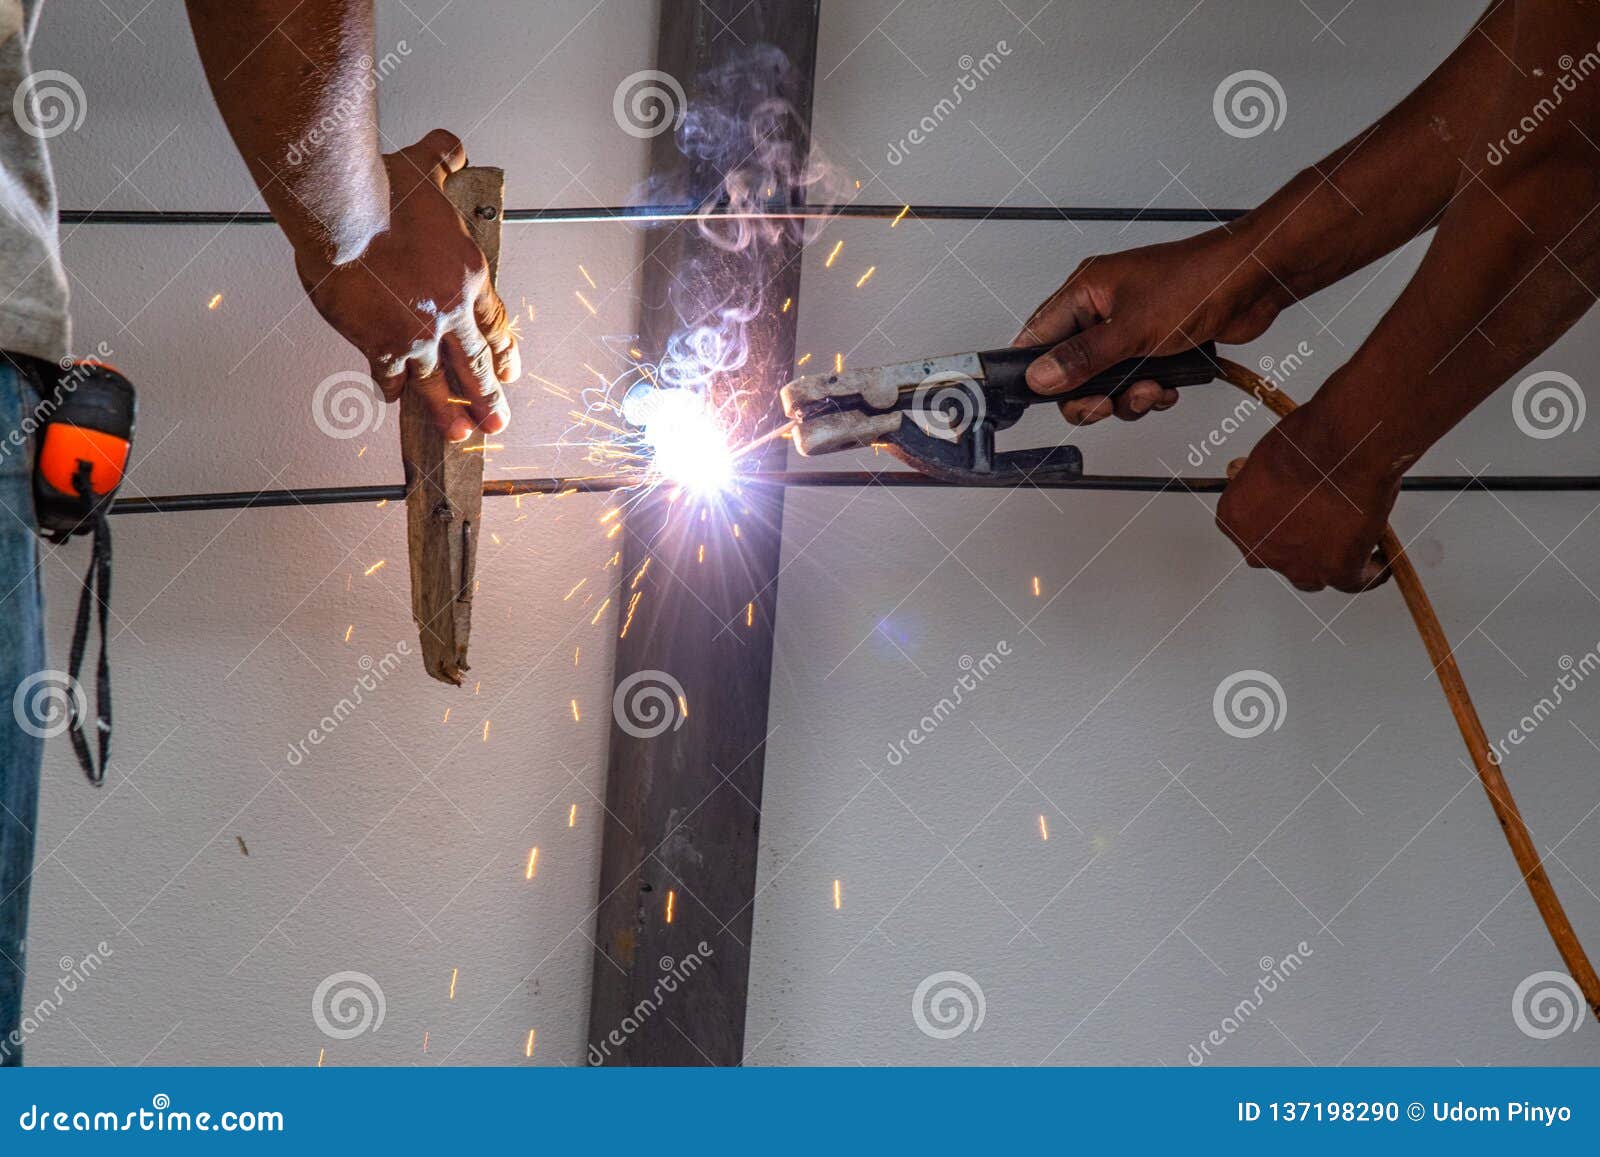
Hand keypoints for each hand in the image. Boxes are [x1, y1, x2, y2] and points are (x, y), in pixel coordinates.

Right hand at [295, 130, 519, 440]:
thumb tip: (452, 150)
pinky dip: (390, 388)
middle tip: (498, 420)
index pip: (496, 323)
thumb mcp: (422, 166)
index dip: (503, 352)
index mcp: (468, 274)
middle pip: (476, 364)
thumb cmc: (380, 192)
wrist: (345, 214)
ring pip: (438, 383)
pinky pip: (388, 375)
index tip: (509, 372)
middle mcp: (450, 310)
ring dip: (450, 412)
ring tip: (462, 435)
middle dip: (489, 397)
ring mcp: (416, 332)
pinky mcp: (379, 344)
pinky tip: (392, 399)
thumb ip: (442, 159)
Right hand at [1014, 229, 1283, 424]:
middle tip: (1107, 404)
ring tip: (1152, 389)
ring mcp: (1129, 328)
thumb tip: (1041, 376)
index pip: (1038, 336)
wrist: (1255, 282)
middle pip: (1071, 369)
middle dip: (1092, 395)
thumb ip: (1083, 357)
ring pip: (1106, 382)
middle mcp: (1102, 309)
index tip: (1049, 396)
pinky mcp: (1155, 344)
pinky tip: (1170, 385)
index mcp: (1085, 291)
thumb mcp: (1132, 329)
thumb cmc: (1198, 282)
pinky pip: (1136, 381)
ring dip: (1128, 396)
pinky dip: (1151, 391)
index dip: (1037, 370)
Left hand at [1215, 402, 1398, 592]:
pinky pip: (1356, 580)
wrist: (1342, 444)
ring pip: (1313, 574)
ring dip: (1328, 562)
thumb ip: (1270, 481)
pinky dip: (1370, 572)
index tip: (1291, 514)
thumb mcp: (1269, 456)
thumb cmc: (1307, 440)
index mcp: (1235, 517)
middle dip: (1299, 543)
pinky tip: (1380, 560)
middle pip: (1279, 554)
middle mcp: (1258, 548)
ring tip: (1351, 543)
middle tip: (1324, 524)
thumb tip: (1284, 486)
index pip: (1252, 528)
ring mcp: (1297, 565)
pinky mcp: (1337, 571)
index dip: (1276, 521)